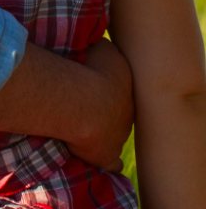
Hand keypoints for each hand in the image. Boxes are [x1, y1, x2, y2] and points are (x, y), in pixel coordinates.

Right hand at [62, 38, 133, 168]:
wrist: (86, 101)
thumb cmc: (91, 71)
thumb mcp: (100, 47)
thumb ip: (103, 48)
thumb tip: (100, 45)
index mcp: (126, 86)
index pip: (120, 84)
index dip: (106, 82)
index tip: (94, 78)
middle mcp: (127, 112)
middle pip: (119, 109)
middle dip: (105, 105)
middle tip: (86, 100)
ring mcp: (119, 136)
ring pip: (115, 133)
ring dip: (101, 129)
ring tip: (82, 122)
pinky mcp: (106, 155)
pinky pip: (112, 163)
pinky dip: (108, 162)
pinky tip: (99, 158)